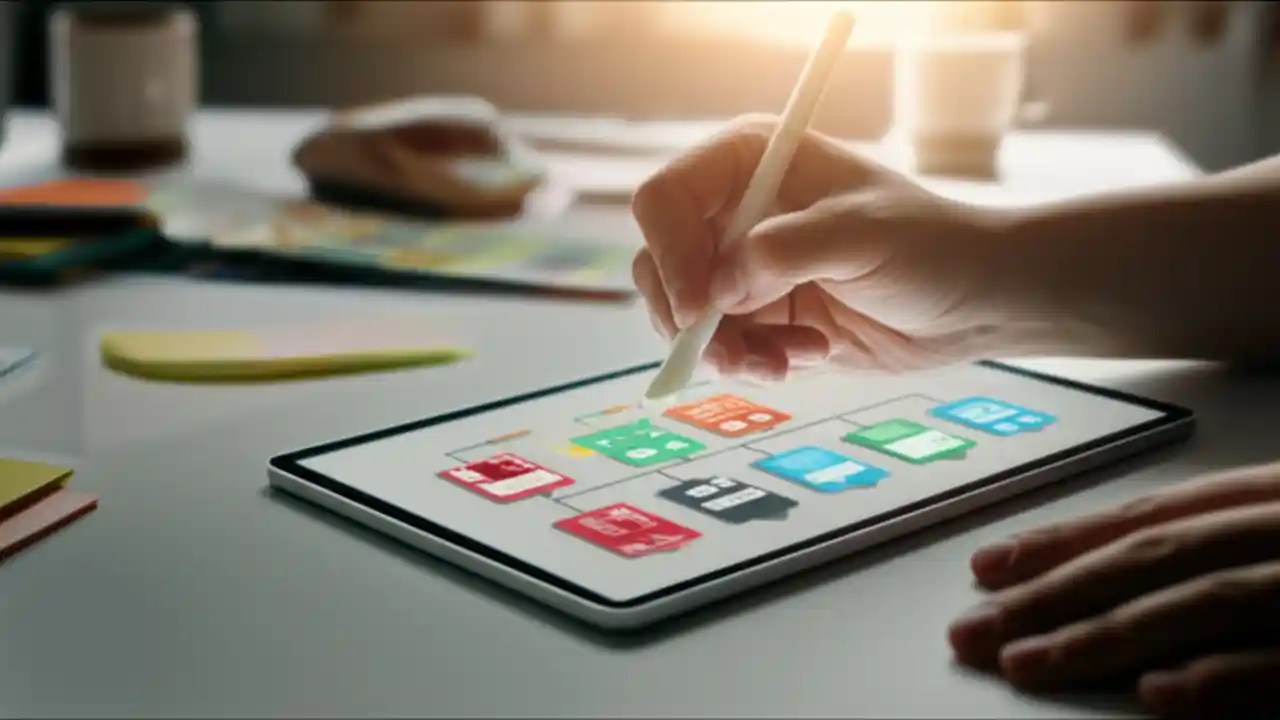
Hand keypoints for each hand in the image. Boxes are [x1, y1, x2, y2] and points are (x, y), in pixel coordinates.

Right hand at [631, 116, 1022, 380]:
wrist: (972, 302)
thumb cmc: (930, 246)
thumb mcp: (863, 236)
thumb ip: (787, 252)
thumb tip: (720, 287)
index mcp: (749, 161)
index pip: (666, 198)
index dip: (671, 253)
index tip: (699, 309)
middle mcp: (734, 209)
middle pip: (659, 262)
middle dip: (691, 317)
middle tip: (735, 355)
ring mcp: (741, 264)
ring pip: (683, 314)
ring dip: (726, 349)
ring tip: (787, 360)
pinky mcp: (757, 313)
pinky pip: (719, 345)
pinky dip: (752, 362)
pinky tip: (806, 355)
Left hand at [948, 462, 1279, 716]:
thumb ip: (1219, 546)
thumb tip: (1111, 579)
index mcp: (1270, 496)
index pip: (1148, 518)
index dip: (1062, 542)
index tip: (987, 567)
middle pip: (1151, 555)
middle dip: (1053, 591)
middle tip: (974, 629)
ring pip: (1199, 600)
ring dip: (1103, 634)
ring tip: (1023, 664)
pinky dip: (1220, 676)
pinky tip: (1151, 693)